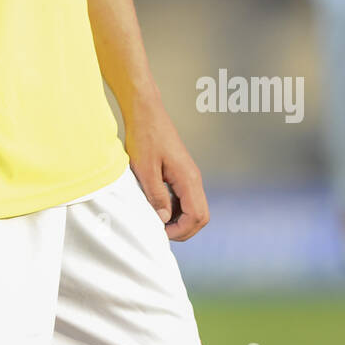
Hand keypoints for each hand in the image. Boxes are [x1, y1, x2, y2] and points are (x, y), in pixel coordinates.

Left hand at [123, 91, 208, 241]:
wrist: (145, 112)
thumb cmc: (144, 136)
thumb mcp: (145, 169)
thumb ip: (156, 196)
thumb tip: (164, 220)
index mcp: (188, 179)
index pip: (197, 216)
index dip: (180, 231)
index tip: (160, 232)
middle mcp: (193, 178)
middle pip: (200, 216)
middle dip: (183, 230)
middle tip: (160, 232)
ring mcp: (188, 175)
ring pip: (193, 208)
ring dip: (179, 220)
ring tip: (157, 222)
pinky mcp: (181, 172)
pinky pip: (185, 198)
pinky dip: (176, 209)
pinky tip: (158, 208)